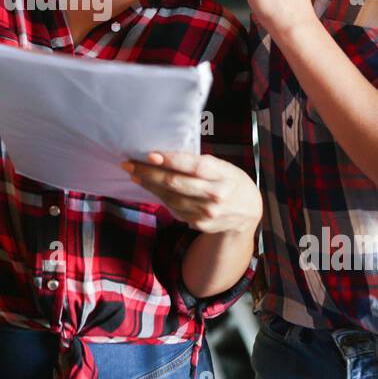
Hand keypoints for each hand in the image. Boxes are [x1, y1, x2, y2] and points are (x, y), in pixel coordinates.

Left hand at [122, 152, 260, 234]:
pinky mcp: (200, 224)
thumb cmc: (230, 181)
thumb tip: (165, 154)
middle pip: (176, 183)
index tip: (149, 154)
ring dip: (150, 185)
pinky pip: (174, 209)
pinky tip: (151, 188)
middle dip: (149, 173)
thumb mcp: (223, 166)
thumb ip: (199, 163)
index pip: (193, 166)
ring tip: (135, 174)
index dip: (170, 160)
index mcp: (222, 174)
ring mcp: (207, 212)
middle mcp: (215, 194)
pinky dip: (161, 198)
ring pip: (170, 198)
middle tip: (129, 163)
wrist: (248, 212)